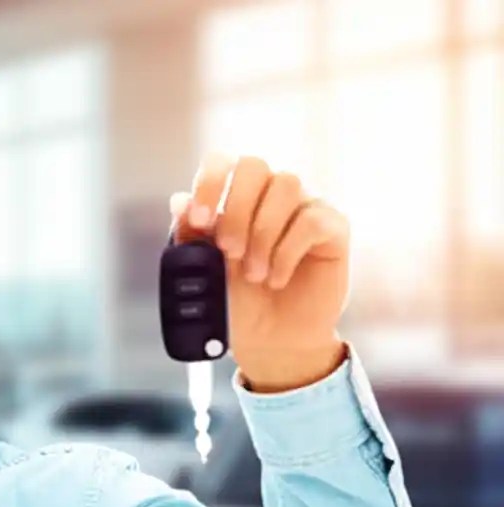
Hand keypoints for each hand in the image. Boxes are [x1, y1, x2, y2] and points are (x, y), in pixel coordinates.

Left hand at [172, 153, 350, 392]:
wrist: (270, 339)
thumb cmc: (237, 300)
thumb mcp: (204, 269)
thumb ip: (190, 235)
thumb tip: (179, 201)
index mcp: (235, 198)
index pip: (222, 161)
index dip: (209, 182)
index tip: (200, 221)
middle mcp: (269, 195)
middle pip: (255, 166)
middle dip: (237, 210)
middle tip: (229, 251)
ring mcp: (303, 206)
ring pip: (286, 187)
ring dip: (262, 234)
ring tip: (254, 274)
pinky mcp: (332, 228)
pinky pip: (311, 219)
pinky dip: (286, 252)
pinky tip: (276, 278)